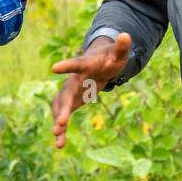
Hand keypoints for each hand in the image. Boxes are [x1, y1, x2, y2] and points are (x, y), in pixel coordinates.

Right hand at [49, 32, 131, 147]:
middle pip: (66, 94)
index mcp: (85, 66)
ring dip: (58, 121)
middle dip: (63, 108)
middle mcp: (73, 79)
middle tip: (61, 122)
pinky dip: (61, 129)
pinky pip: (63, 116)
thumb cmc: (110, 59)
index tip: (54, 68)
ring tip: (57, 136)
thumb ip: (122, 47)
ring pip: (60, 107)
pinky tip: (60, 145)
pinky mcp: (71, 102)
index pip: (75, 64)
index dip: (66, 66)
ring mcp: (70, 91)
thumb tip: (127, 35)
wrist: (99, 65)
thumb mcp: (118, 55)